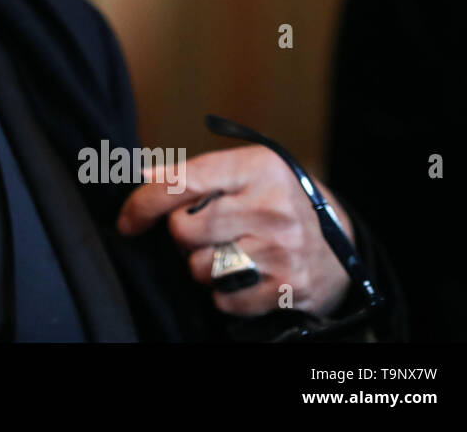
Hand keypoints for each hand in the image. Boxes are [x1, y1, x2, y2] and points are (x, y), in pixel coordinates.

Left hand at [115, 145, 353, 316]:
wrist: (340, 246)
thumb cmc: (275, 202)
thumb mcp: (243, 173)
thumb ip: (191, 174)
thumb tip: (141, 175)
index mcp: (257, 168)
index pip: (182, 182)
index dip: (144, 202)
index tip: (127, 220)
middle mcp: (272, 207)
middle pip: (184, 230)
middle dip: (181, 235)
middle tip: (201, 233)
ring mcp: (282, 249)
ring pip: (200, 267)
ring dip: (202, 266)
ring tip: (225, 253)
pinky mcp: (289, 287)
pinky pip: (223, 297)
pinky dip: (223, 292)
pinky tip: (242, 276)